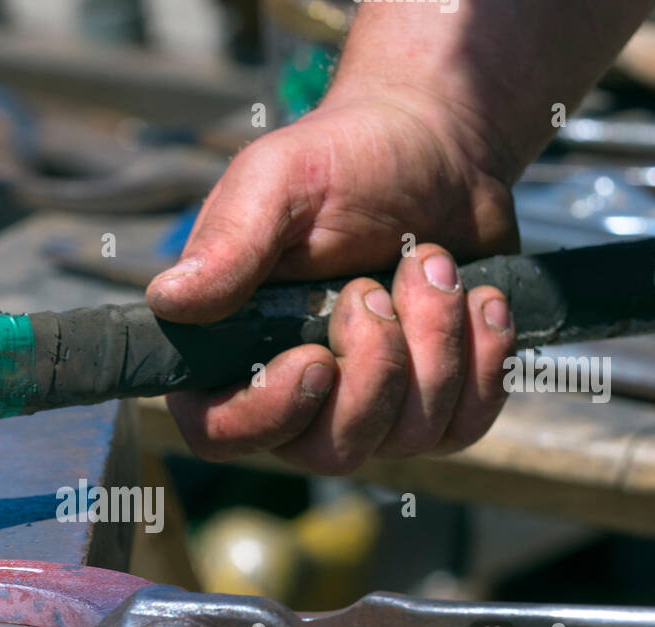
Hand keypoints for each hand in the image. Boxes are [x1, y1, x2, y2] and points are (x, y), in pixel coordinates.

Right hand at [147, 94, 520, 471]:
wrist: (434, 147)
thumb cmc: (342, 162)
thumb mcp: (278, 183)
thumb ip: (229, 245)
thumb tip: (170, 300)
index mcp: (232, 352)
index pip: (222, 432)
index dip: (269, 414)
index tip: (316, 357)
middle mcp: (296, 396)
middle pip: (329, 450)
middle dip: (375, 369)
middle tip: (377, 285)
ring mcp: (370, 410)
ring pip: (407, 437)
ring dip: (435, 344)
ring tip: (430, 263)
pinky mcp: (438, 405)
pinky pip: (465, 426)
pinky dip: (484, 358)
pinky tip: (478, 297)